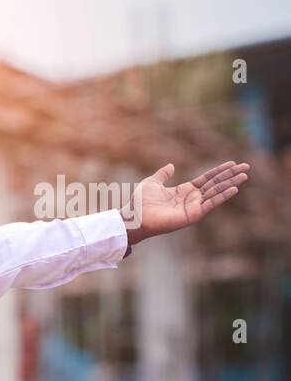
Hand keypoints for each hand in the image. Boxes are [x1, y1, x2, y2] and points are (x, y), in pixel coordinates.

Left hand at [125, 160, 248, 244]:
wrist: (134, 217)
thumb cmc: (140, 202)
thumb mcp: (152, 182)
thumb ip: (163, 174)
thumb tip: (171, 165)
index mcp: (183, 191)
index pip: (206, 179)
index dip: (219, 171)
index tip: (232, 163)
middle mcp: (191, 199)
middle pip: (215, 184)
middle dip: (230, 175)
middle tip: (246, 167)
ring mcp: (193, 207)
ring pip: (216, 192)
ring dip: (230, 183)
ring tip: (244, 175)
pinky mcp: (192, 215)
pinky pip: (210, 204)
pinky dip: (222, 196)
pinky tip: (233, 188)